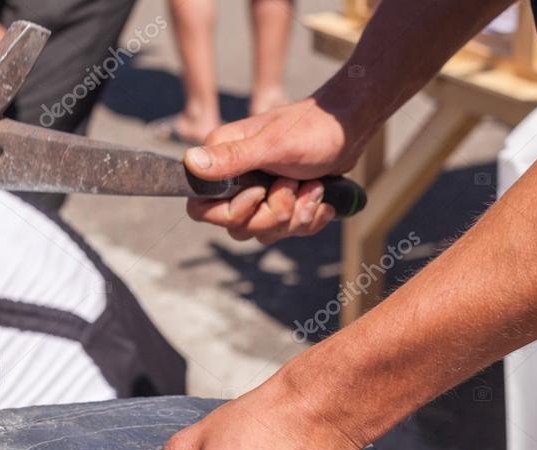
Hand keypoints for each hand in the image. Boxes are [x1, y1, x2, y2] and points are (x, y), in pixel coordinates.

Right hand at [184, 92, 370, 244]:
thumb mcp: (273, 144)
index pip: (202, 209)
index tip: (259, 192)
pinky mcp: (282, 204)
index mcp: (223, 163)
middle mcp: (236, 181)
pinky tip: (321, 197)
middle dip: (274, 214)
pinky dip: (309, 218)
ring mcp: (260, 195)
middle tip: (294, 183)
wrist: (348, 130)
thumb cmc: (312, 129)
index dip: (232, 212)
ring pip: (265, 232)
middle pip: (239, 228)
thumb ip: (232, 158)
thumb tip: (189, 163)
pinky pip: (288, 231)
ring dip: (296, 214)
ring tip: (313, 186)